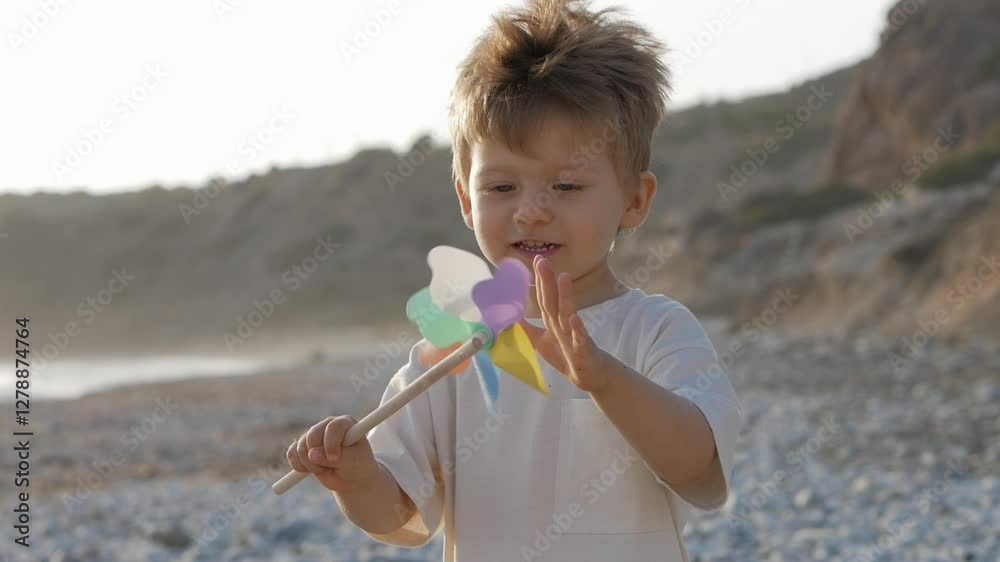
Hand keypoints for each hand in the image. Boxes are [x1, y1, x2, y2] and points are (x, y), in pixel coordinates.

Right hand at [286, 415, 380, 492]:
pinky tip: (311, 470)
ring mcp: (314, 434)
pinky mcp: (302, 445)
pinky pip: (292, 453)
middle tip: (329, 467)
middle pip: (313, 436)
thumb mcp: (350, 463)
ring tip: (326, 469)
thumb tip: (312, 454)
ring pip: (301, 446)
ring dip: (310, 464)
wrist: (351, 478)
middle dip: (318, 456)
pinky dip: (298, 465)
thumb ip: (332, 458)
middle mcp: (328, 425)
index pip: (333, 427)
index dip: (331, 443)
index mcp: (345, 423)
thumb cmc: (357, 466)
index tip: (335, 459)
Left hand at [520, 255, 608, 392]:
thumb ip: (526, 328)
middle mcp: (563, 323)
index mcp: (553, 320)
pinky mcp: (583, 349)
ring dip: (566, 296)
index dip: (539, 280)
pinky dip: (577, 328)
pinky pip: (580, 338)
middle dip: (548, 281)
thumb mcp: (541, 341)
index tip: (535, 260)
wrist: (588, 373)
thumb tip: (509, 316)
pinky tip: (574, 317)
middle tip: (543, 260)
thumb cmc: (566, 354)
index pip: (544, 298)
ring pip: (568, 314)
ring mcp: (574, 334)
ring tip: (563, 276)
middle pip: (553, 300)